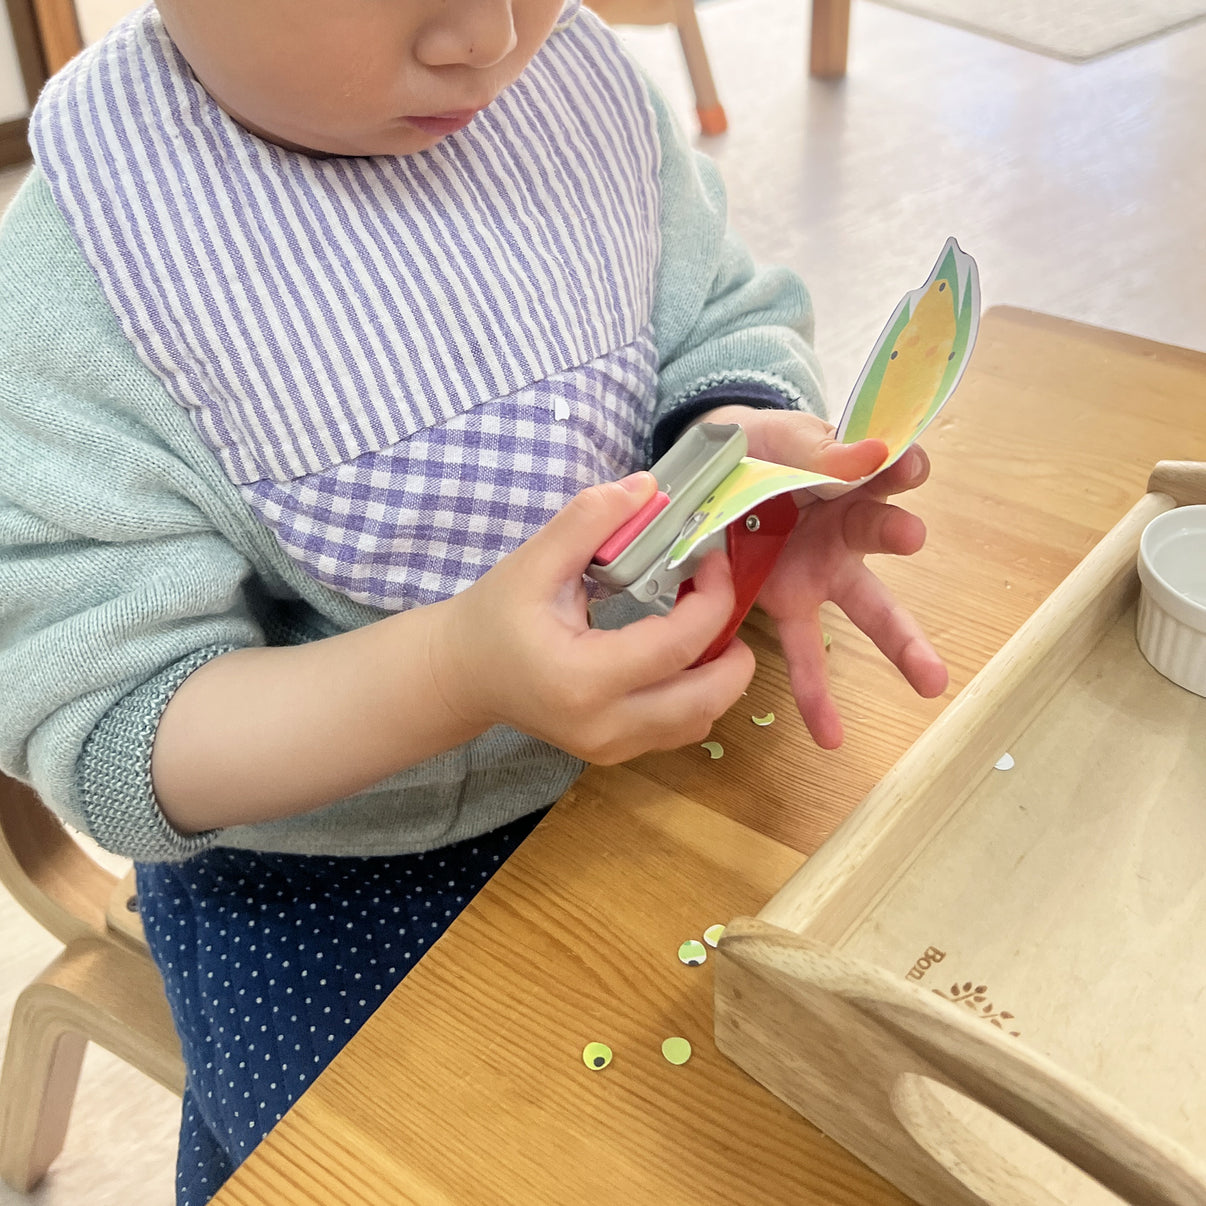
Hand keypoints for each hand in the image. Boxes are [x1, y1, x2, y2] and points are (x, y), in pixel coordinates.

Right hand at [429, 473, 755, 763]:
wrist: (463, 675)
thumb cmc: (494, 618)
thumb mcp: (533, 563)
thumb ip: (589, 521)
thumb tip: (649, 487)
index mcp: (581, 679)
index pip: (676, 647)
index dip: (713, 601)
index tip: (713, 561)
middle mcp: (604, 725)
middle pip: (706, 701)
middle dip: (734, 648)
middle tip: (723, 599)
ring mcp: (612, 747)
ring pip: (701, 720)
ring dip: (720, 674)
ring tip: (704, 624)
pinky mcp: (616, 752)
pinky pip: (680, 729)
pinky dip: (697, 692)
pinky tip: (682, 651)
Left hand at [698, 406, 948, 747]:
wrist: (708, 476)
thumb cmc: (758, 449)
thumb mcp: (776, 439)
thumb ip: (816, 448)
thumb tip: (873, 451)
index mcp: (848, 477)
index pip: (885, 467)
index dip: (899, 466)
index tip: (906, 466)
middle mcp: (846, 527)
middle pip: (883, 532)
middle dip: (898, 534)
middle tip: (910, 536)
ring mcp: (821, 570)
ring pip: (870, 609)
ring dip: (901, 644)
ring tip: (932, 682)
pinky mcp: (789, 603)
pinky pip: (805, 653)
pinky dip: (816, 695)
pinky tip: (832, 736)